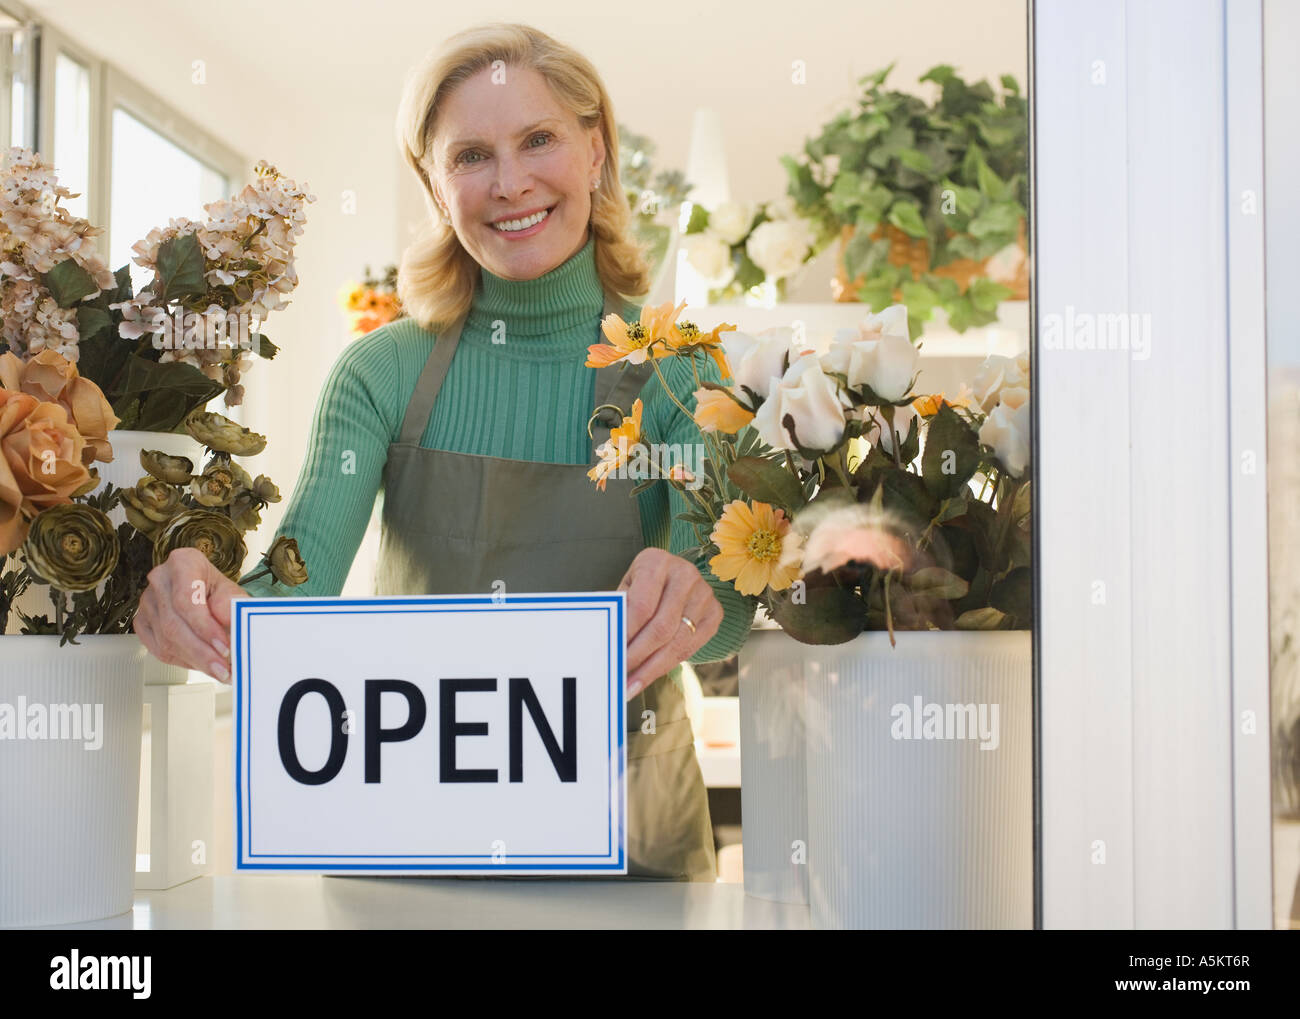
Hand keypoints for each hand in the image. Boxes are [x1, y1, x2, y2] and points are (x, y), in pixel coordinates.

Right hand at [133, 546, 245, 682]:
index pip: (187, 599)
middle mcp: (160, 580)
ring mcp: (147, 602)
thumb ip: (232, 604)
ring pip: (166, 640)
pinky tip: (200, 664)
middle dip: (201, 652)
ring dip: (194, 660)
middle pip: (174, 624)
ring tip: (218, 670)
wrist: (206, 593)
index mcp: (183, 563)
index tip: (224, 646)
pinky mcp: (142, 622)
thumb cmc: (217, 591)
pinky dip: (182, 661)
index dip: (205, 627)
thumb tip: (228, 618)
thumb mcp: (233, 593)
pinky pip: (159, 649)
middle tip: (223, 668)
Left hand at [617, 547, 722, 698]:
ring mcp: (704, 593)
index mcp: (657, 562)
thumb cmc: (643, 585)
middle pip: (661, 628)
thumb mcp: (627, 588)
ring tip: (630, 684)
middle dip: (638, 656)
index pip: (641, 606)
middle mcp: (685, 574)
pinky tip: (649, 676)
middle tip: (619, 674)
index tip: (611, 655)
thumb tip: (605, 645)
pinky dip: (668, 666)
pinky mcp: (715, 612)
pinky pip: (690, 648)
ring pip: (677, 642)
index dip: (626, 635)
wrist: (674, 577)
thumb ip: (619, 611)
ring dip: (651, 668)